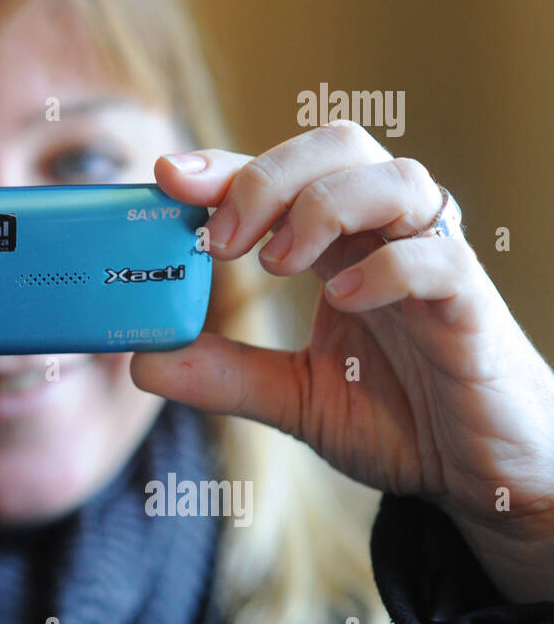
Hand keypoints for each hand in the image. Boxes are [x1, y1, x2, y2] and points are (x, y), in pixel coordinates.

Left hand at [131, 120, 553, 602]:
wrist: (481, 476)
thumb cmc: (400, 417)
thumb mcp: (294, 398)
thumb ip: (225, 375)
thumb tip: (143, 362)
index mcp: (343, 244)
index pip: (283, 174)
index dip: (226, 165)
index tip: (169, 176)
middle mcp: (390, 236)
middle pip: (338, 146)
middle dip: (268, 176)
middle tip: (221, 240)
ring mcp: (437, 264)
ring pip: (396, 178)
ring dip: (322, 206)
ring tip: (276, 265)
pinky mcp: (474, 310)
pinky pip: (441, 259)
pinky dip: (385, 268)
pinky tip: (340, 301)